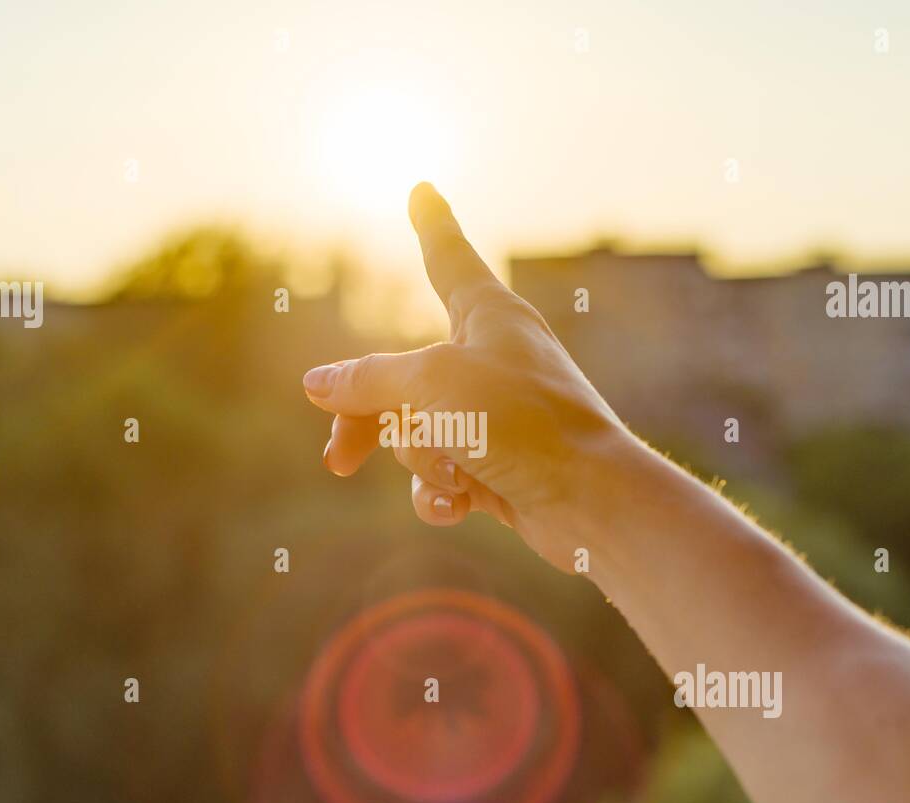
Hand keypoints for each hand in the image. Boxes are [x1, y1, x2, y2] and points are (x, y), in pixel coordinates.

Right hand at [302, 183, 632, 571]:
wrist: (592, 501)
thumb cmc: (521, 423)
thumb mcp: (430, 386)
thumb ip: (368, 380)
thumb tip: (317, 382)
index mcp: (489, 315)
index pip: (448, 258)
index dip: (430, 224)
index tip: (423, 189)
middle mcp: (492, 359)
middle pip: (400, 377)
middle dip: (366, 421)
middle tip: (337, 458)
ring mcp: (495, 417)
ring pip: (417, 434)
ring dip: (424, 462)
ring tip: (458, 472)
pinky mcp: (499, 468)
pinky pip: (443, 479)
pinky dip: (444, 495)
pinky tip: (461, 506)